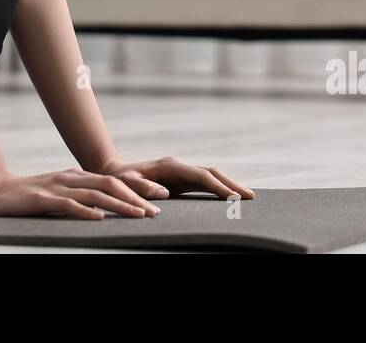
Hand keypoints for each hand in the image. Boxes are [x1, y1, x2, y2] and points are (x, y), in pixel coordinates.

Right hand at [0, 169, 161, 219]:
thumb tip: (106, 209)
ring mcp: (57, 187)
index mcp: (77, 177)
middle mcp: (71, 178)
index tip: (159, 199)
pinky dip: (85, 211)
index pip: (113, 182)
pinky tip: (99, 219)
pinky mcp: (42, 199)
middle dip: (136, 197)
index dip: (137, 190)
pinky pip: (67, 205)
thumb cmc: (29, 197)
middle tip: (157, 210)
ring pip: (95, 195)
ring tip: (138, 215)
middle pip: (110, 185)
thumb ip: (81, 198)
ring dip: (119, 205)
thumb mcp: (60, 194)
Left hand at [98, 155, 255, 200]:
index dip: (218, 187)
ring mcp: (181, 172)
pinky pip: (204, 182)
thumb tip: (164, 194)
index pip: (201, 176)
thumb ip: (142, 189)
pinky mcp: (180, 179)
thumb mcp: (126, 184)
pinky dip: (219, 188)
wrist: (115, 173)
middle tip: (251, 198)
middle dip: (231, 184)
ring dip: (228, 185)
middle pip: (211, 172)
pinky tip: (229, 197)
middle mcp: (179, 166)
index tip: (233, 198)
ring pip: (211, 176)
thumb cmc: (119, 181)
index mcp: (170, 166)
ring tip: (246, 198)